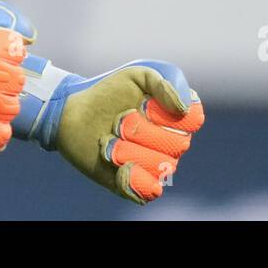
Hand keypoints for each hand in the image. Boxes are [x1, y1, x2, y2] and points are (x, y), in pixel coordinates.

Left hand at [15, 57, 203, 202]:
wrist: (73, 115)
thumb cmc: (107, 93)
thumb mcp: (136, 75)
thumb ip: (164, 83)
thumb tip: (182, 108)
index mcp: (174, 117)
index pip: (194, 119)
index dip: (169, 113)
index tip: (144, 104)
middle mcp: (169, 143)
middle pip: (177, 144)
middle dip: (140, 129)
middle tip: (117, 122)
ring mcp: (154, 165)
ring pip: (160, 166)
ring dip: (127, 150)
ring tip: (107, 141)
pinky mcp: (136, 185)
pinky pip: (150, 191)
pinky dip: (135, 180)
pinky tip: (119, 168)